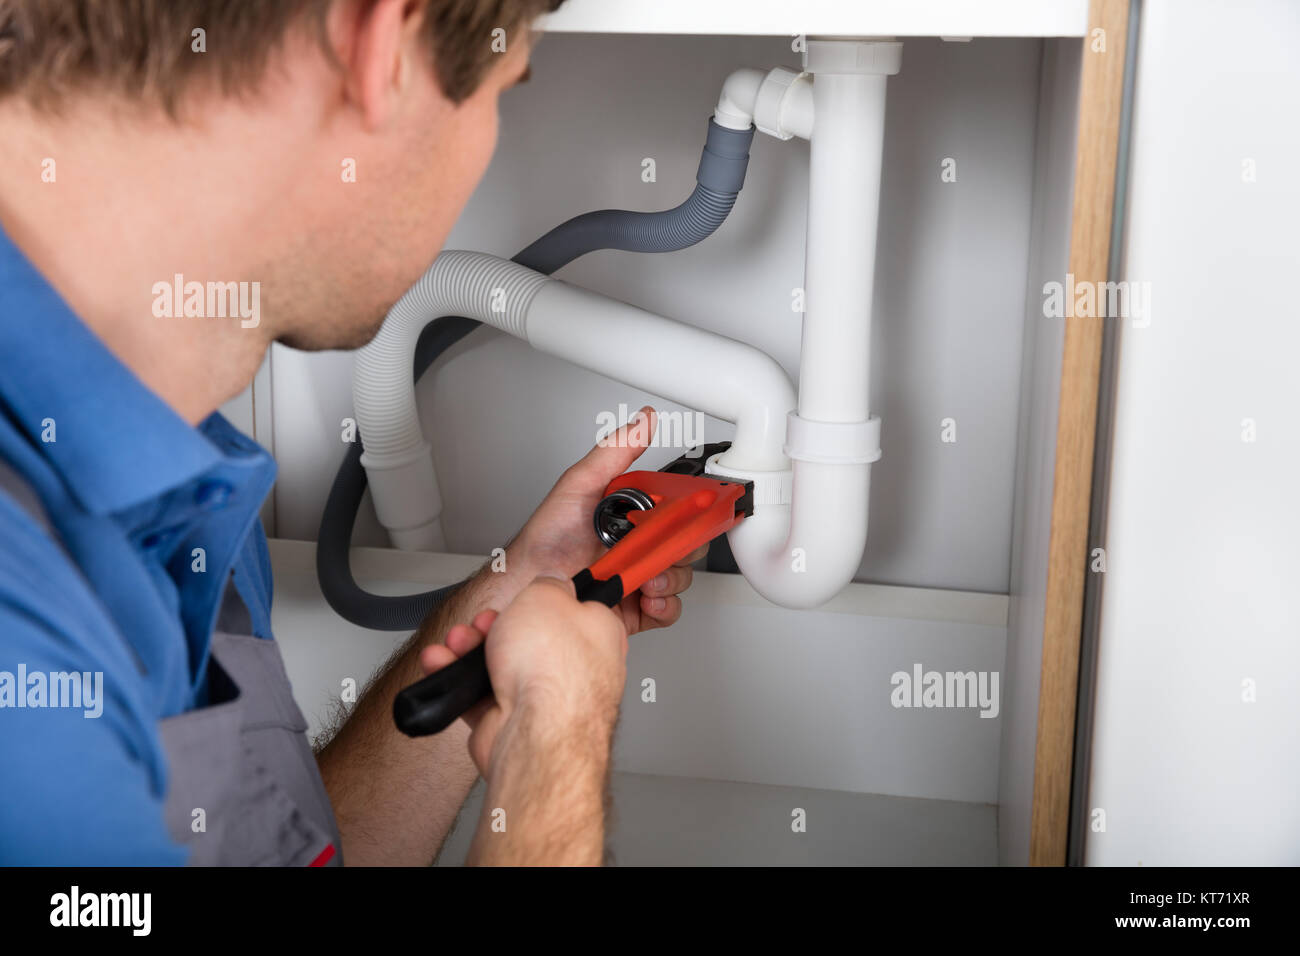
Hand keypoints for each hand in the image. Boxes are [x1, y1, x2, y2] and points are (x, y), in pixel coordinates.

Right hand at [419, 575, 626, 774]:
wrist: (535, 732)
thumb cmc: (553, 668)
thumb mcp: (548, 595)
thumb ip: (549, 583)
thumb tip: (552, 581)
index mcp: (598, 634)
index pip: (573, 608)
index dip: (541, 599)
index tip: (524, 596)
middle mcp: (578, 668)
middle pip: (527, 636)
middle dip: (494, 626)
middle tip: (484, 623)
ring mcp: (548, 699)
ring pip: (500, 665)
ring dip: (470, 650)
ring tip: (457, 643)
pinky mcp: (517, 723)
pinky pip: (481, 696)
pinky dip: (459, 682)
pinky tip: (445, 665)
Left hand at [495, 406, 706, 634]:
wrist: (527, 586)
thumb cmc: (547, 540)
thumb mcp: (580, 484)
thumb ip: (614, 452)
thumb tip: (643, 420)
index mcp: (633, 516)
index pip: (678, 511)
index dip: (690, 514)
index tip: (689, 515)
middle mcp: (638, 546)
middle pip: (685, 545)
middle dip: (680, 550)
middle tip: (659, 550)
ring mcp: (638, 577)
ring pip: (681, 577)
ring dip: (670, 579)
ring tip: (644, 578)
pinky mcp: (636, 608)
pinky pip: (669, 609)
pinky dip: (664, 605)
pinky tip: (644, 598)